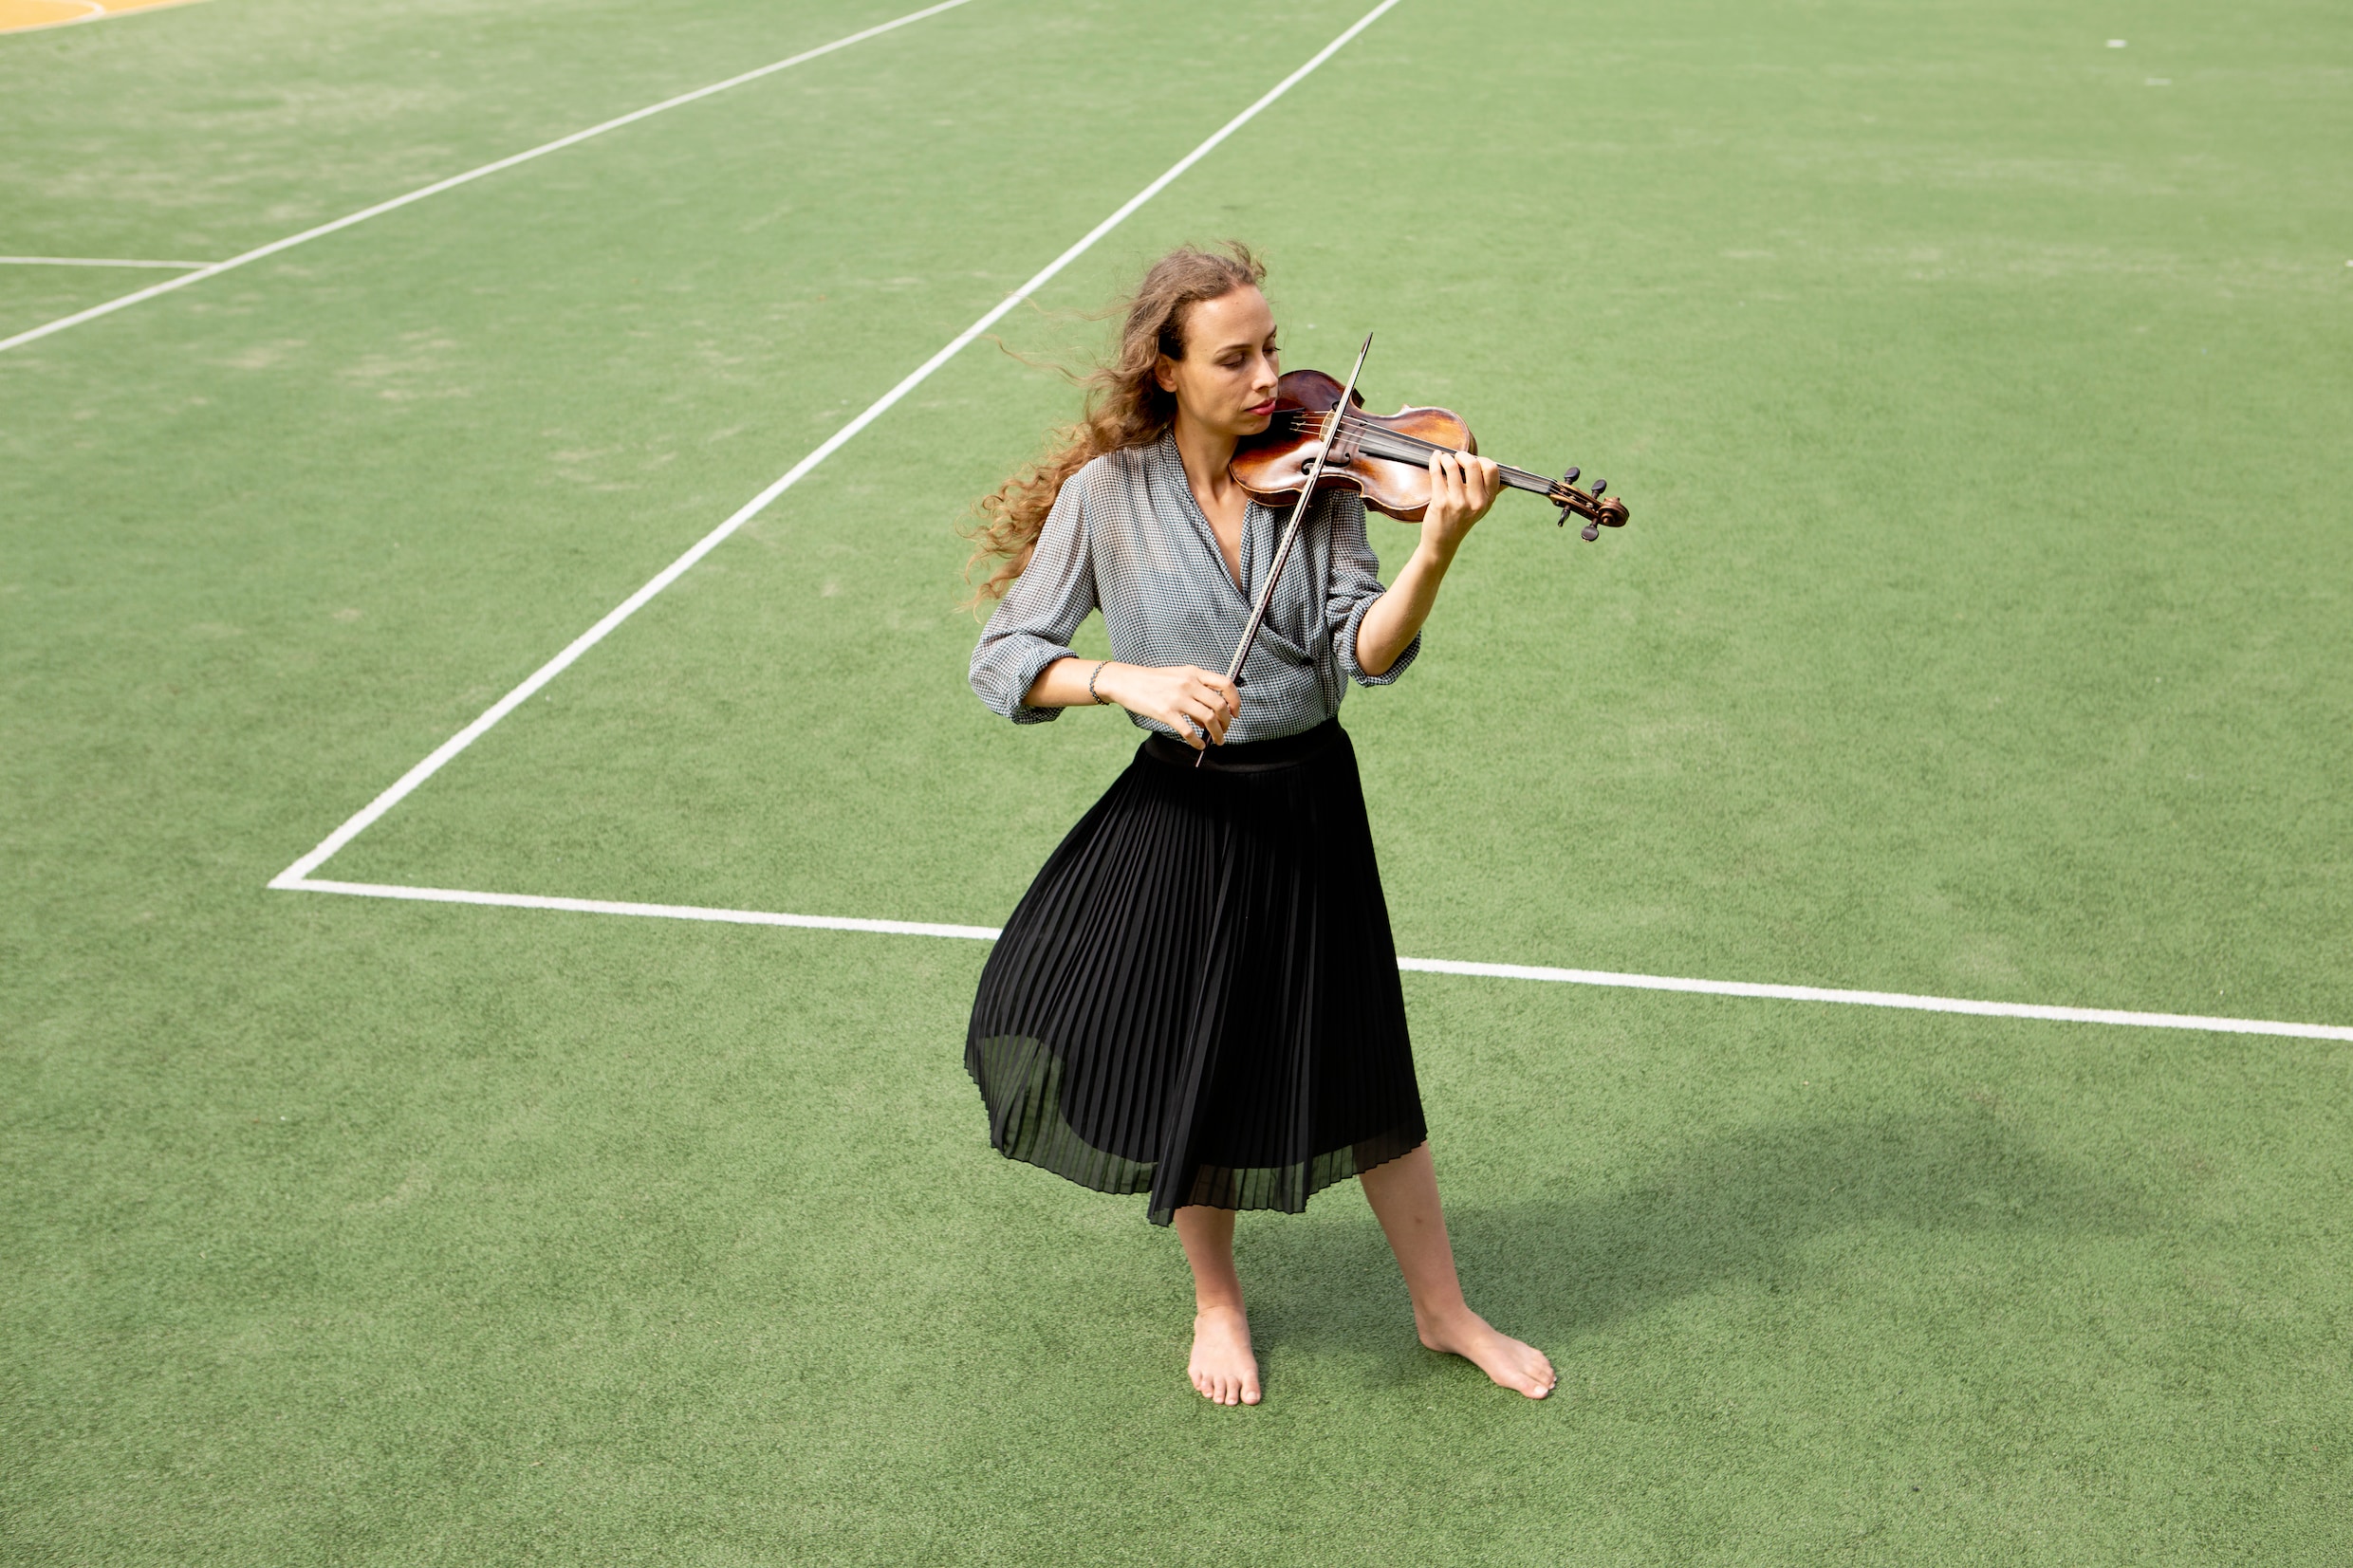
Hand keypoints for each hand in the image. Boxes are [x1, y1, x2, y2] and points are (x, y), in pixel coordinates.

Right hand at [1099, 663, 1240, 748]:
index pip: (1225, 684)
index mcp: (1194, 672)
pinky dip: (1197, 741)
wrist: (1125, 681)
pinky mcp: (1165, 712)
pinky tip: (1199, 746)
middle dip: (1227, 722)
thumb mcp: (1177, 678)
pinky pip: (1188, 731)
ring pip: (1209, 719)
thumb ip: (1195, 691)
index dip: (1235, 701)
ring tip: (1217, 741)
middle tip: (1225, 731)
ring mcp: (1177, 698)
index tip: (1235, 713)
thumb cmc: (1152, 681)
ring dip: (1217, 733)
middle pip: (1220, 705)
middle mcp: (1188, 683)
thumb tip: (1211, 716)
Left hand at [1422, 449, 1500, 554]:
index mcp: (1488, 500)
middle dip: (1463, 455)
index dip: (1482, 460)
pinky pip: (1437, 473)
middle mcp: (1476, 501)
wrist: (1443, 542)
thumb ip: (1496, 487)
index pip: (1492, 470)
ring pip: (1453, 467)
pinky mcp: (1440, 503)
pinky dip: (1435, 461)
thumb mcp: (1483, 506)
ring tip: (1444, 458)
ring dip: (1446, 458)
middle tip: (1456, 458)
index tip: (1473, 461)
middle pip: (1473, 464)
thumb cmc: (1462, 520)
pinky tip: (1436, 458)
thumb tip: (1516, 469)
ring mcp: (1458, 502)